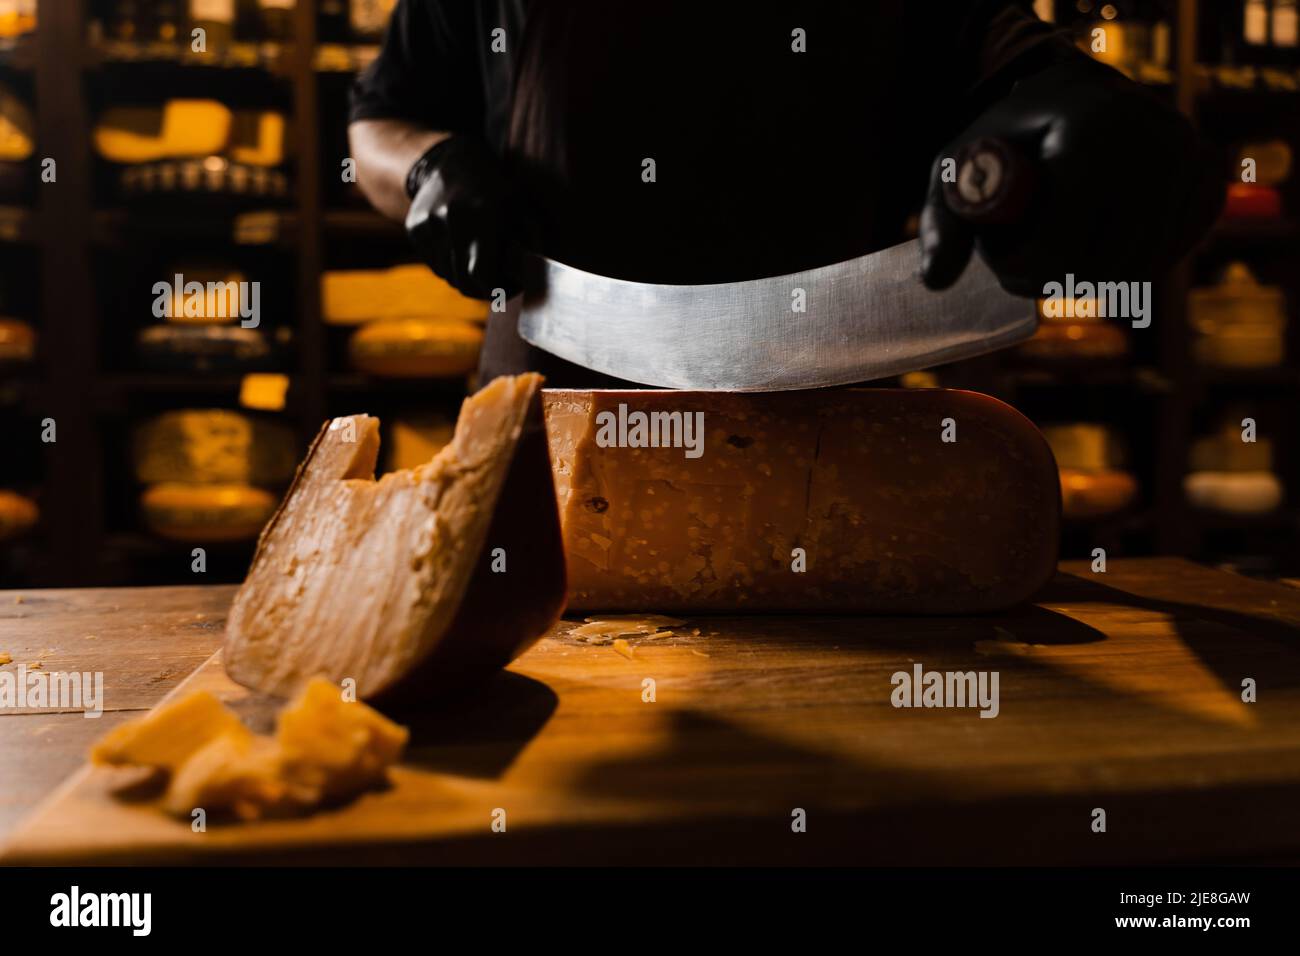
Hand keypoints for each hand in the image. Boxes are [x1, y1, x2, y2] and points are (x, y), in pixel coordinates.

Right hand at [405, 136, 521, 299]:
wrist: (453, 161)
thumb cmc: (496, 189)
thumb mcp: (521, 208)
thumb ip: (530, 242)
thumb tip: (532, 276)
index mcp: (481, 215)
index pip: (482, 274)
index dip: (498, 289)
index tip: (511, 287)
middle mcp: (450, 220)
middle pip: (463, 282)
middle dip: (483, 289)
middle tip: (498, 283)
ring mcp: (428, 225)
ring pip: (448, 277)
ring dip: (466, 277)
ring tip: (479, 259)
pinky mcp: (414, 229)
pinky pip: (434, 266)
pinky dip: (449, 266)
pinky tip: (460, 248)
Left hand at [920, 56, 1223, 296]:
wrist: (1074, 95)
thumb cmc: (1010, 137)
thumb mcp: (960, 167)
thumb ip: (941, 223)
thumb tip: (934, 282)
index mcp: (1095, 132)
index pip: (1058, 246)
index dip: (1016, 265)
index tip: (995, 248)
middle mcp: (1157, 145)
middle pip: (1099, 268)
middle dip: (1047, 278)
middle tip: (1019, 260)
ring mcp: (1192, 164)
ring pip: (1132, 274)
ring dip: (1082, 278)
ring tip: (1051, 245)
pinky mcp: (1207, 185)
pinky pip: (1160, 261)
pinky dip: (1119, 266)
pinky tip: (1092, 239)